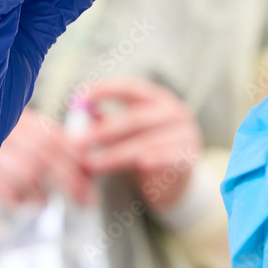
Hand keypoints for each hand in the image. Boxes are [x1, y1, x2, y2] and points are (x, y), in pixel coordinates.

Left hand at [77, 79, 201, 212]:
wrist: (174, 179)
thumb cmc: (144, 148)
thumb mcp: (126, 133)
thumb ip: (105, 121)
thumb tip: (78, 112)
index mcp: (156, 98)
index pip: (129, 87)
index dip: (104, 90)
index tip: (79, 98)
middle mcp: (173, 111)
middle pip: (135, 118)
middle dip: (103, 130)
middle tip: (78, 142)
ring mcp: (184, 132)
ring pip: (147, 141)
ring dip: (116, 153)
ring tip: (92, 164)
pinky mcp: (189, 154)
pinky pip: (169, 156)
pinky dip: (155, 158)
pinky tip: (140, 164)